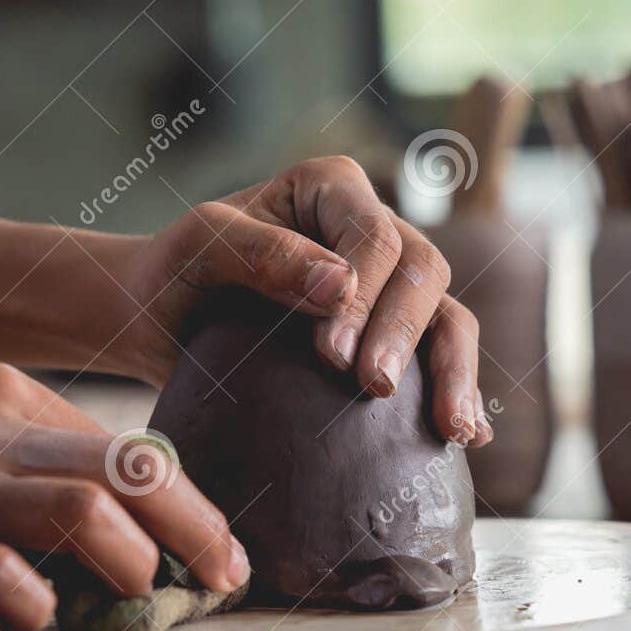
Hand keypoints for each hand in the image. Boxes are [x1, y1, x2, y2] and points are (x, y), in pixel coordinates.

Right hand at [0, 364, 248, 630]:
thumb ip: (22, 463)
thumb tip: (108, 524)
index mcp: (5, 395)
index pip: (126, 444)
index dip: (185, 501)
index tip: (214, 545)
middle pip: (130, 469)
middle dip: (197, 528)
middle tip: (225, 576)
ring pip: (85, 512)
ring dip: (131, 564)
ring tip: (137, 597)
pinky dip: (36, 603)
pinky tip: (35, 617)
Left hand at [117, 157, 489, 445]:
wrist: (161, 318)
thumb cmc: (175, 272)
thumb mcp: (199, 248)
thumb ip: (262, 254)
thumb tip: (342, 284)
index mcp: (332, 189)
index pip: (375, 235)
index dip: (366, 297)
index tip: (332, 357)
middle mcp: (372, 229)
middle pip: (423, 272)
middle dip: (407, 336)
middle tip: (374, 391)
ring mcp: (388, 285)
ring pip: (447, 316)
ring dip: (455, 372)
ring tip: (453, 429)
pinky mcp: (389, 337)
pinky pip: (438, 360)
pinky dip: (456, 395)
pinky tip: (468, 442)